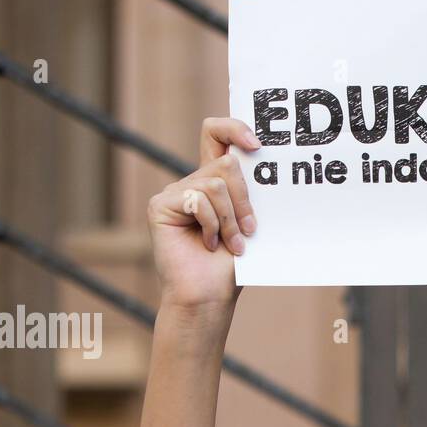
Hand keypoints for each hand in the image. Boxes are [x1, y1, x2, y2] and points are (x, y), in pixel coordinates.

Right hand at [147, 117, 259, 321]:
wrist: (209, 297)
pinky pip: (199, 199)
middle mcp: (192, 182)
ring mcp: (175, 192)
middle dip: (245, 200)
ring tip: (230, 244)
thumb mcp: (248, 224)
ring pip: (217, 184)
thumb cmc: (231, 267)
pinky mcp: (161, 204)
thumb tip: (265, 162)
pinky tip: (207, 244)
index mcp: (213, 182)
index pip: (217, 135)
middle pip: (228, 163)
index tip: (258, 145)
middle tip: (248, 231)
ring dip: (231, 220)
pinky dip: (212, 225)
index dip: (235, 128)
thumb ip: (249, 193)